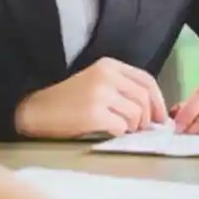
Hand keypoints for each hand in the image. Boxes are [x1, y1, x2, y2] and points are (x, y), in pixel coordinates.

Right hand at [14, 57, 167, 138]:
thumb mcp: (97, 83)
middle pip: (144, 97)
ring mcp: (100, 94)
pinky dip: (120, 132)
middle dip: (149, 117)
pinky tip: (110, 131)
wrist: (37, 110)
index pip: (146, 80)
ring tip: (123, 129)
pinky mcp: (93, 113)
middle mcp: (106, 75)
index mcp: (109, 65)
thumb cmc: (69, 100)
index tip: (161, 117)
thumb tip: (153, 110)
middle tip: (143, 128)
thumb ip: (122, 88)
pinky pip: (121, 126)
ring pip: (135, 113)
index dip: (158, 100)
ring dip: (134, 126)